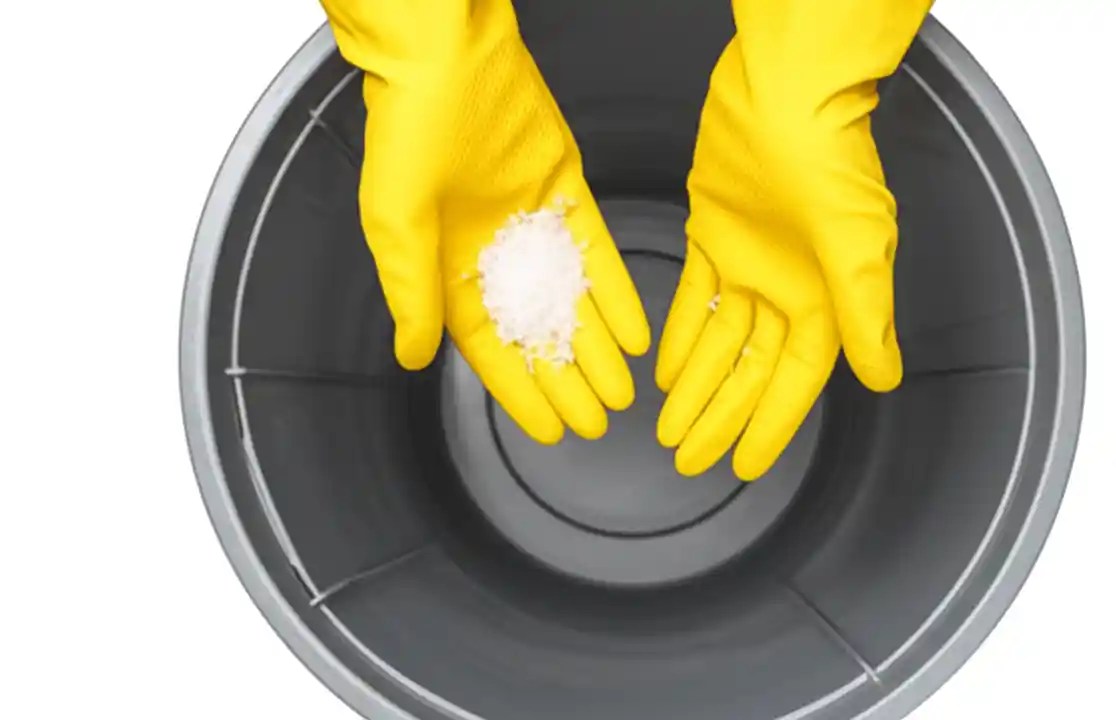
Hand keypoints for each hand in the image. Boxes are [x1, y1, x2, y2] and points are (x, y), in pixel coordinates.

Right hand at [322, 0, 649, 443]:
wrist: (449, 56)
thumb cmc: (409, 132)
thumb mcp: (398, 223)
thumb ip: (413, 293)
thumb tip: (412, 356)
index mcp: (444, 267)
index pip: (489, 348)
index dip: (519, 391)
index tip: (548, 431)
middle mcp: (491, 253)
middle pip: (536, 332)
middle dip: (566, 379)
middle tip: (597, 423)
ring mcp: (532, 224)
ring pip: (573, 301)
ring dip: (597, 347)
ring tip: (622, 392)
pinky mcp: (566, 193)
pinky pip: (596, 255)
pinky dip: (615, 294)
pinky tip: (635, 333)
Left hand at [657, 0, 929, 479]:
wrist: (785, 90)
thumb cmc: (830, 158)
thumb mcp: (857, 244)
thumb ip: (865, 314)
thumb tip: (883, 377)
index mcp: (827, 297)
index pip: (794, 380)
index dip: (769, 426)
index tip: (744, 466)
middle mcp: (789, 286)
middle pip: (750, 370)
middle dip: (720, 416)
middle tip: (688, 460)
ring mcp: (750, 261)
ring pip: (719, 341)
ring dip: (696, 385)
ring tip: (668, 430)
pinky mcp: (714, 231)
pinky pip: (694, 297)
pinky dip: (681, 334)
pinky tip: (665, 370)